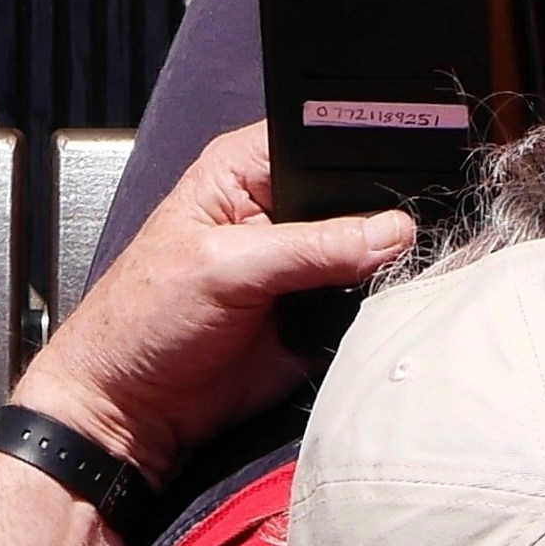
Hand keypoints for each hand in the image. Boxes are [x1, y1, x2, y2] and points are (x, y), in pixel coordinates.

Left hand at [13, 124, 414, 475]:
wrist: (137, 405)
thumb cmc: (145, 318)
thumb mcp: (227, 267)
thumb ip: (313, 246)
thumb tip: (394, 233)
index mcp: (249, 169)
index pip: (327, 139)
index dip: (368, 153)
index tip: (407, 178)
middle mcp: (284, 209)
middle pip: (364, 195)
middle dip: (386, 218)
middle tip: (401, 244)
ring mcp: (308, 262)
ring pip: (378, 251)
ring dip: (389, 268)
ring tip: (387, 282)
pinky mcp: (322, 309)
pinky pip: (373, 301)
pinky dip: (383, 309)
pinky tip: (385, 311)